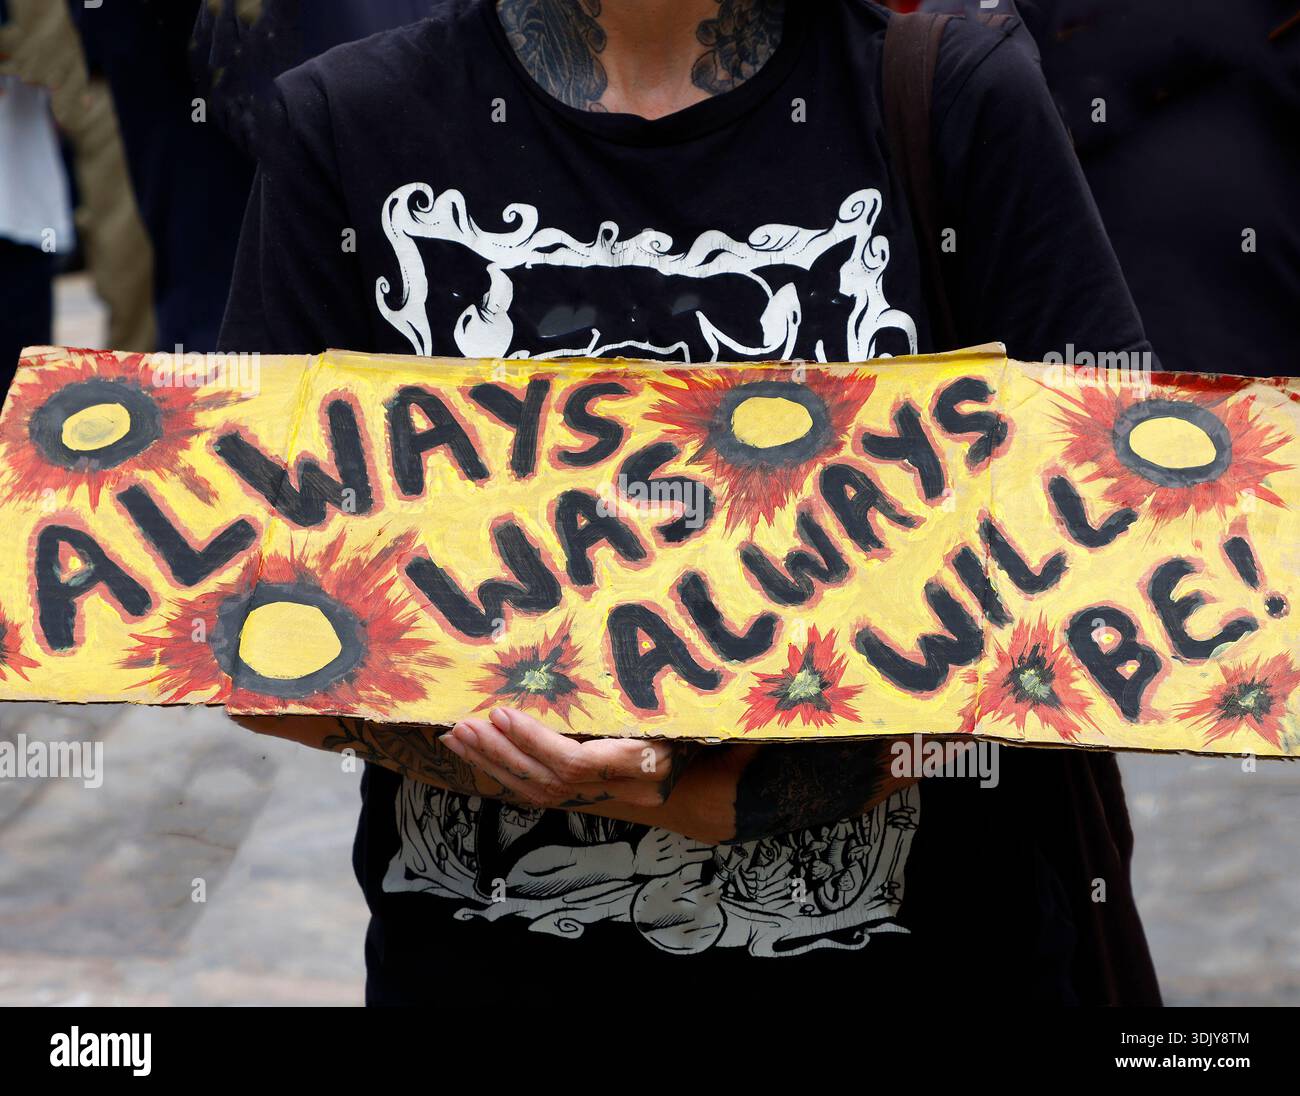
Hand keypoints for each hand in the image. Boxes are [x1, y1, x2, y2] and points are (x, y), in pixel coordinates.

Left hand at [442, 707, 691, 810]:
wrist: (712, 766)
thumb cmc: (697, 716)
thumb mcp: (680, 697)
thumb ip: (655, 683)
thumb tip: (635, 643)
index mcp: (646, 763)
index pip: (579, 763)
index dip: (536, 741)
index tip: (502, 713)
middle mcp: (626, 789)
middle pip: (552, 782)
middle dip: (503, 754)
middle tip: (465, 726)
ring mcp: (607, 799)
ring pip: (540, 792)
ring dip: (494, 764)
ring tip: (457, 738)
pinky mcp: (590, 799)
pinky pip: (541, 793)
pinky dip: (505, 772)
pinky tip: (476, 753)